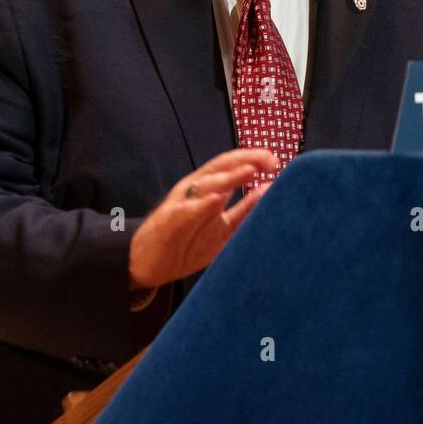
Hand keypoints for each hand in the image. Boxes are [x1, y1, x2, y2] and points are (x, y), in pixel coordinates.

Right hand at [128, 148, 279, 289]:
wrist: (147, 265)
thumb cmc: (185, 244)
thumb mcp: (222, 227)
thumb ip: (244, 210)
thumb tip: (269, 191)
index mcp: (208, 190)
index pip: (231, 165)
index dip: (253, 158)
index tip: (275, 161)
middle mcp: (194, 190)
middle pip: (220, 167)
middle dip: (245, 160)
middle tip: (269, 160)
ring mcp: (180, 204)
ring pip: (204, 184)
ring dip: (228, 176)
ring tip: (249, 170)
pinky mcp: (167, 222)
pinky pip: (184, 210)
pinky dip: (200, 204)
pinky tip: (215, 199)